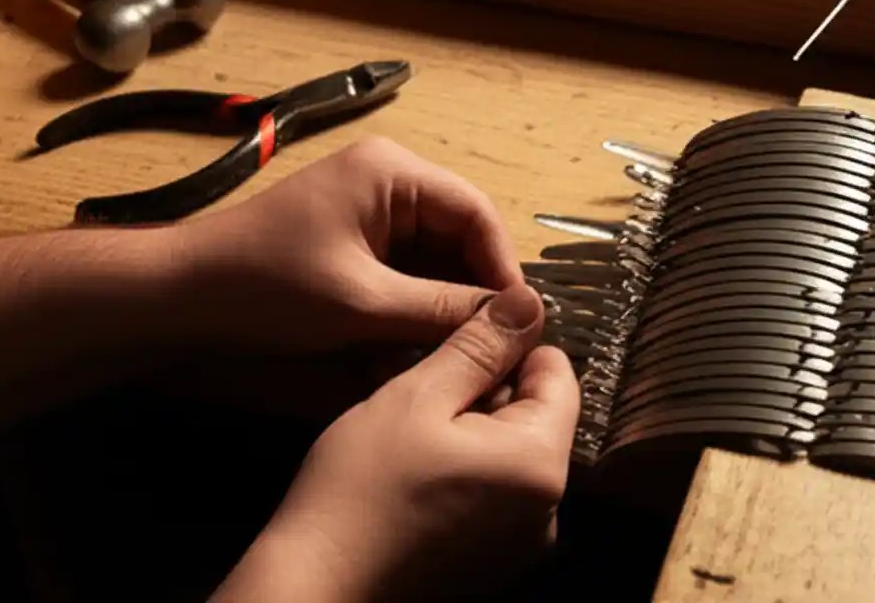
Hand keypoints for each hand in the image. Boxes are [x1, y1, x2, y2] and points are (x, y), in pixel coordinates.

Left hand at [176, 137, 522, 352]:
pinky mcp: (357, 244)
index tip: (520, 321)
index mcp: (393, 172)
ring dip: (447, 305)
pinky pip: (408, 273)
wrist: (180, 297)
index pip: (477, 213)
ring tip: (462, 351)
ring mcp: (372, 212)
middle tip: (498, 344)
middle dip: (476, 290)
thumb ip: (441, 310)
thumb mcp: (362, 303)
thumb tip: (516, 319)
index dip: (503, 268)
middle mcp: (390, 182)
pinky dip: (417, 310)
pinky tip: (422, 347)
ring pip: (438, 260)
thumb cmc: (265, 285)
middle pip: (461, 236)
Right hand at [212, 284, 579, 601]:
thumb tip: (530, 300)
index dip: (507, 348)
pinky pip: (495, 494)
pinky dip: (464, 472)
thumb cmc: (361, 488)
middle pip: (536, 416)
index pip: (558, 373)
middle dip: (486, 392)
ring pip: (512, 453)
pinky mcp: (493, 563)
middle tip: (420, 393)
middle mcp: (550, 509)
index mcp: (542, 463)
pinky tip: (414, 474)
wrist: (317, 589)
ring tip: (410, 435)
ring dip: (471, 431)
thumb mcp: (418, 395)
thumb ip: (481, 346)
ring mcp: (523, 542)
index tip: (452, 350)